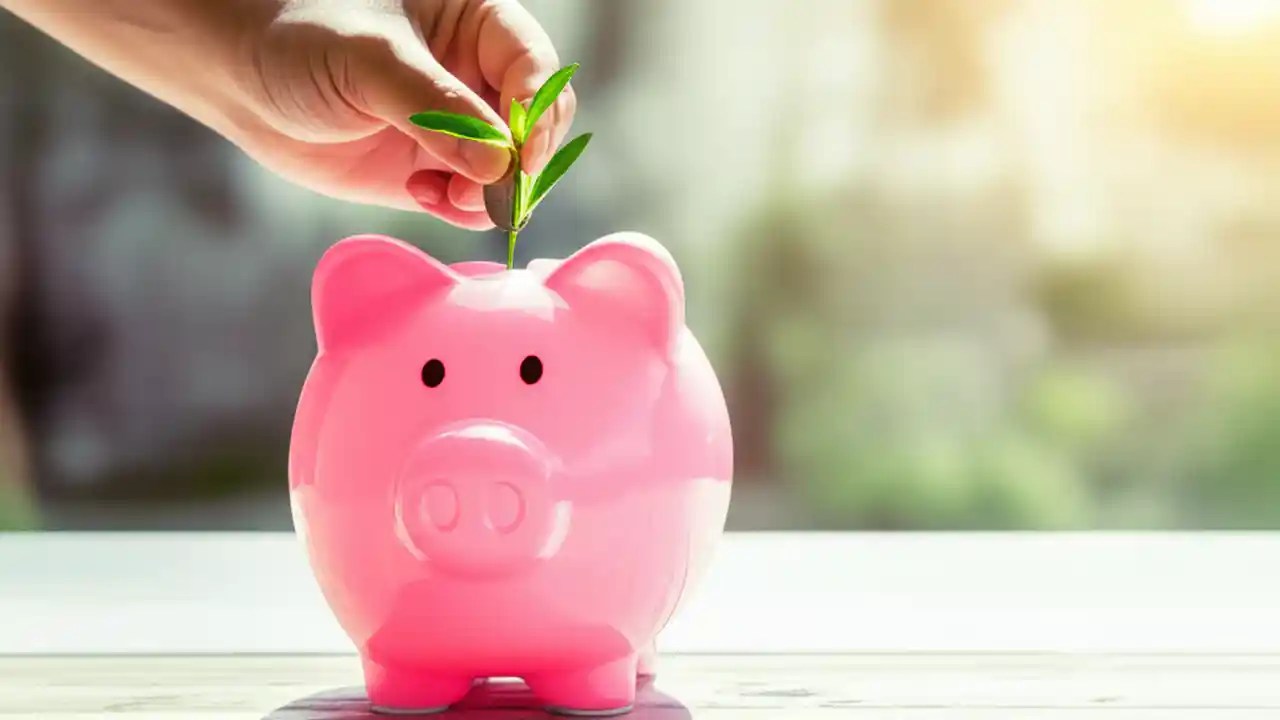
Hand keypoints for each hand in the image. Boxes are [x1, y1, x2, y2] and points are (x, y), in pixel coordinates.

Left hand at [235, 0, 575, 227]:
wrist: (239, 75)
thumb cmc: (300, 38)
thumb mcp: (369, 59)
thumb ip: (435, 109)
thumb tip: (500, 164)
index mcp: (476, 23)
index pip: (535, 68)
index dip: (538, 111)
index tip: (522, 154)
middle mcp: (476, 75)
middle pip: (537, 125)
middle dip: (520, 162)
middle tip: (490, 190)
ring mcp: (458, 127)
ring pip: (510, 170)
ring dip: (490, 194)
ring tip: (446, 195)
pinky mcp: (433, 170)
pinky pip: (473, 201)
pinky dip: (461, 210)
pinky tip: (422, 195)